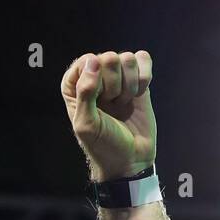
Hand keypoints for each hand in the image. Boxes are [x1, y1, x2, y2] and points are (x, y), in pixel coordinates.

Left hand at [61, 50, 155, 182]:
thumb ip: (84, 91)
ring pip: (127, 59)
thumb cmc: (104, 146)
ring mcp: (118, 77)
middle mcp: (96, 77)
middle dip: (114, 85)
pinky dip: (144, 77)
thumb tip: (94, 60)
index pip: (86, 61)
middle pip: (109, 58)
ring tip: (123, 105)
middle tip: (112, 106)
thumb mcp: (86, 125)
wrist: (130, 161)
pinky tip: (138, 95)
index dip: (96, 80)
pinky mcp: (137, 80)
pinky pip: (143, 59)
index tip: (99, 102)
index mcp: (75, 86)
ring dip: (129, 86)